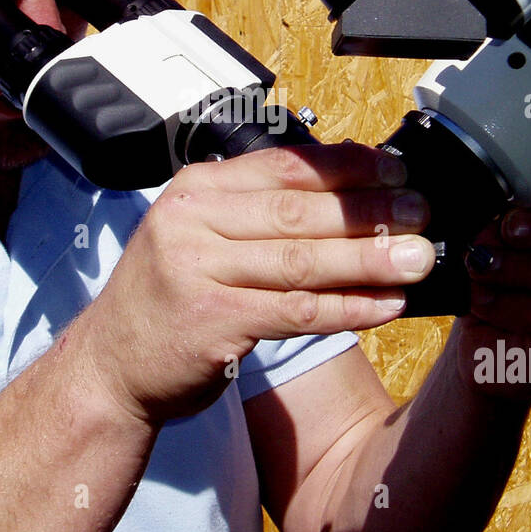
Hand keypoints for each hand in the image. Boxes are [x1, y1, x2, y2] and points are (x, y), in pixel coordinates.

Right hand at [79, 144, 433, 424]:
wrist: (109, 366)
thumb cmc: (167, 298)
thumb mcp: (197, 233)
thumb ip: (256, 208)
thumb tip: (344, 181)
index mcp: (196, 189)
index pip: (283, 165)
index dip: (347, 166)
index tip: (397, 170)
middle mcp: (191, 222)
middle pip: (298, 211)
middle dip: (368, 211)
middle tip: (422, 213)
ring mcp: (197, 272)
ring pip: (302, 262)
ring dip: (368, 259)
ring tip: (418, 259)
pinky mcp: (212, 323)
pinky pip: (296, 313)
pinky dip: (347, 309)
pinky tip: (386, 306)